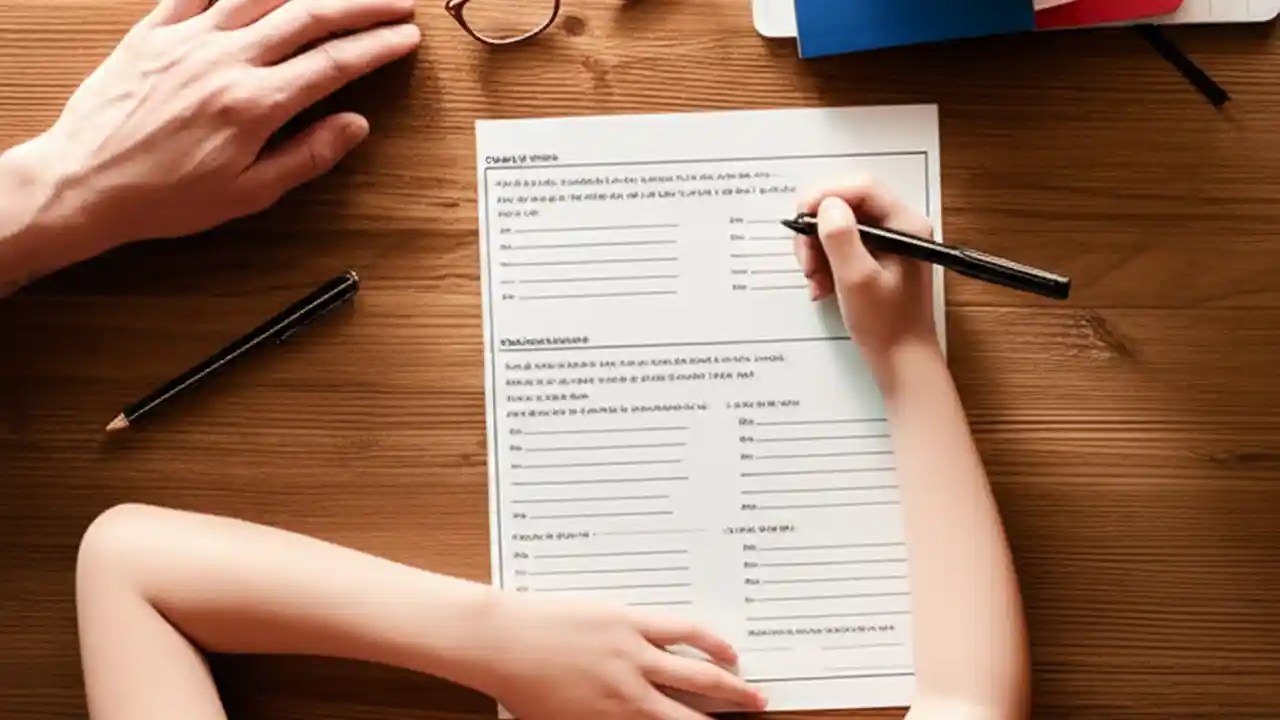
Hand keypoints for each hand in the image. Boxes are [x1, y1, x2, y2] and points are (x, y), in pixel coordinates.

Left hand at [21, 0, 419, 253]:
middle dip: (362, 5)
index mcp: (253, 105)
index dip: (377, 46)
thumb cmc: (164, 197)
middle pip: (309, 15)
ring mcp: (187, 39)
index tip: (405, 38)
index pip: (333, 63)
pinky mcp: (154, 31)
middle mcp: (224, 61)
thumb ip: (308, 155)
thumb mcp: (248, 194)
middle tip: (396, 4)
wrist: (85, 183)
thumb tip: (355, 125)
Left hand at [473, 594, 766, 719]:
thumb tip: (636, 717)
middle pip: (696, 708)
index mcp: (616, 719)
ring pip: (698, 669)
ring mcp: (634, 653)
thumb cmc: (522, 689)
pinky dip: (707, 639)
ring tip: (749, 689)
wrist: (502, 643)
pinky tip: (723, 646)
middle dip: (731, 713)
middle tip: (756, 713)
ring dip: (730, 681)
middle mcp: (633, 691)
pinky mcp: (629, 620)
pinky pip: (680, 629)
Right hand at [794, 176, 937, 361]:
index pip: (861, 187)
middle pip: (845, 203)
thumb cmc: (889, 327)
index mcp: (904, 225)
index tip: (801, 215)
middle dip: (817, 229)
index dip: (825, 195)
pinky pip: (840, 245)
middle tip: (807, 259)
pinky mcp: (873, 257)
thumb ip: (841, 238)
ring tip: (815, 279)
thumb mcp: (857, 280)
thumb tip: (826, 206)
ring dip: (817, 249)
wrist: (902, 361)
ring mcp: (885, 242)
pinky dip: (824, 262)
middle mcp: (897, 227)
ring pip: (838, 225)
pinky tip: (822, 285)